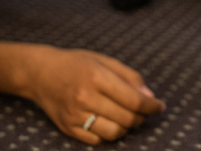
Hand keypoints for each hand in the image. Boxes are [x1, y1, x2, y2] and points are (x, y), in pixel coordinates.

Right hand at [22, 46, 165, 144]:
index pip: (134, 100)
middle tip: (144, 113)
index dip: (152, 106)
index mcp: (97, 77)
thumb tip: (149, 97)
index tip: (160, 107)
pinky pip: (97, 140)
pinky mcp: (67, 128)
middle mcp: (85, 98)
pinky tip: (109, 122)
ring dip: (126, 128)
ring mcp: (75, 115)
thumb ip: (130, 77)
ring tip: (128, 118)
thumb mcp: (105, 61)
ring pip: (114, 133)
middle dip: (141, 118)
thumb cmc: (76, 63)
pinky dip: (108, 134)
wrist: (40, 73)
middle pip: (126, 119)